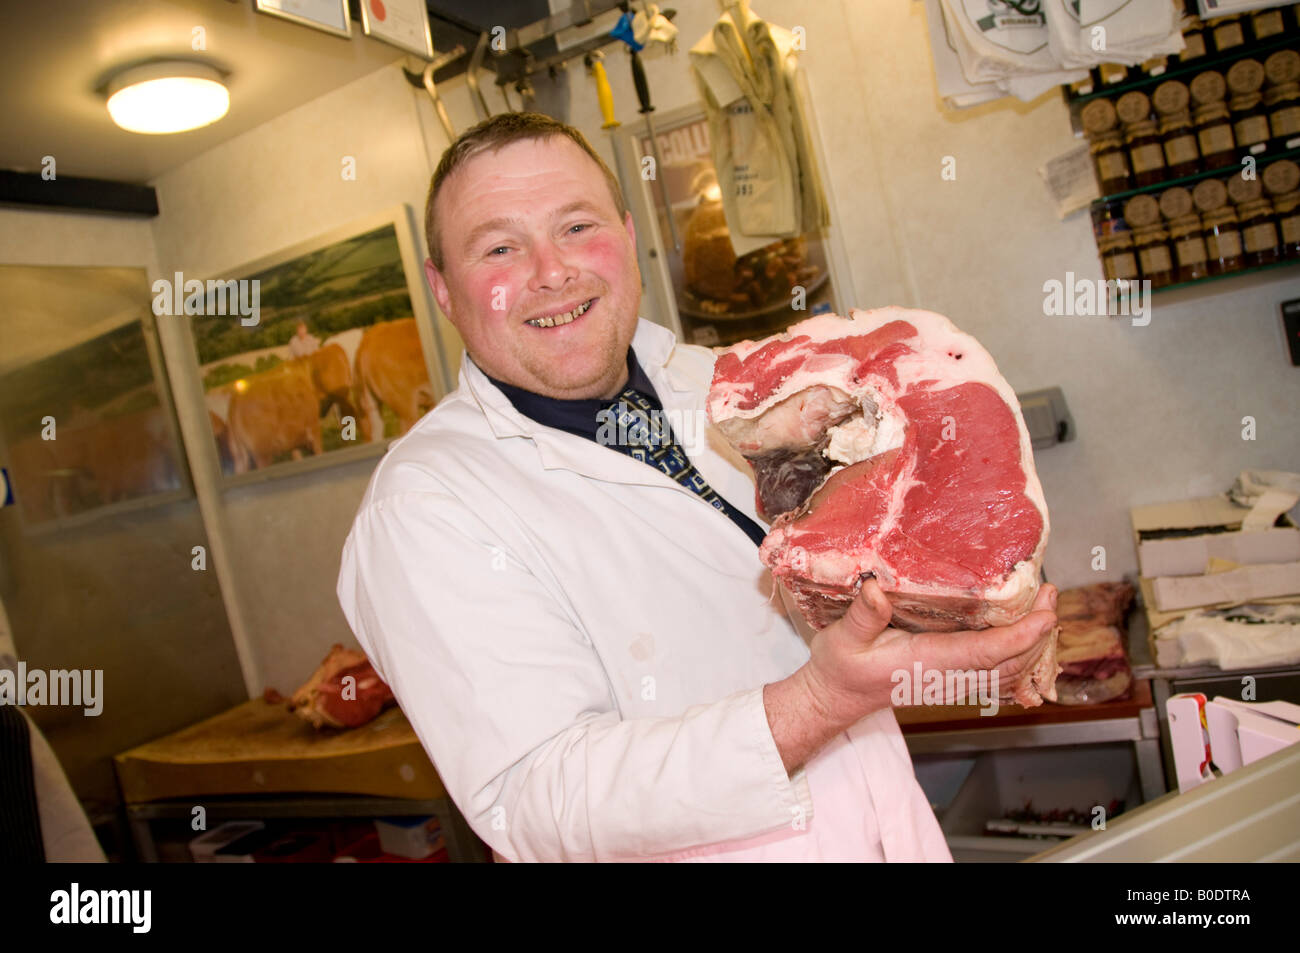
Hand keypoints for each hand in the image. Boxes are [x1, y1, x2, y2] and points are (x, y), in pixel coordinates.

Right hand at [800, 579, 1058, 724]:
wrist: (836, 697)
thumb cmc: (839, 667)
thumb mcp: (842, 638)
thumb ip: (863, 616)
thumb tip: (876, 588)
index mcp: (927, 664)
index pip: (986, 655)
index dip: (1021, 637)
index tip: (1046, 615)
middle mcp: (947, 676)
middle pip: (1010, 663)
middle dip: (1038, 633)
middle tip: (1050, 593)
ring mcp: (952, 681)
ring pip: (1008, 670)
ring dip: (1033, 642)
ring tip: (1044, 605)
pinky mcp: (952, 678)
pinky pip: (997, 672)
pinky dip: (1019, 653)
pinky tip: (1026, 631)